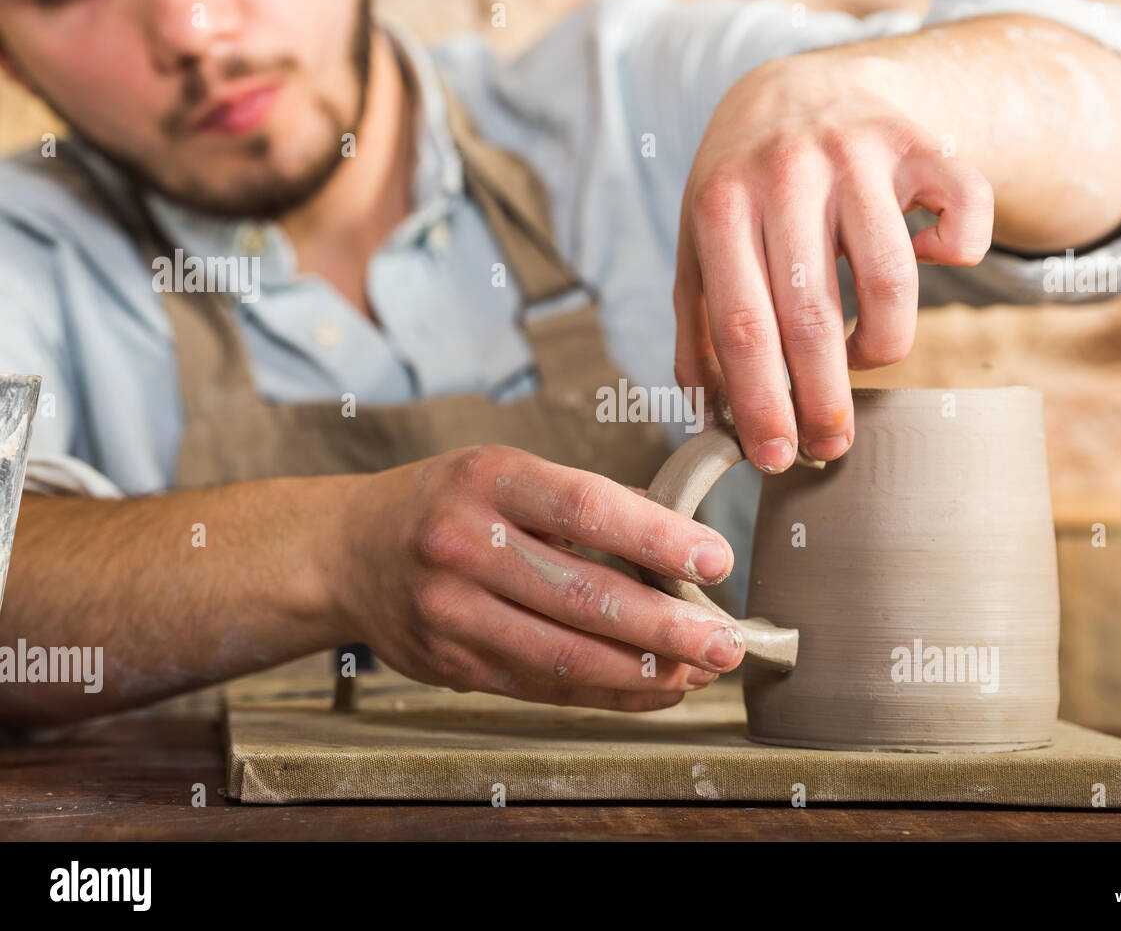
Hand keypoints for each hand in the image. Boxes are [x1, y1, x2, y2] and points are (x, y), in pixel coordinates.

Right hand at [329, 446, 743, 709]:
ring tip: (700, 671)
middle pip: (583, 595)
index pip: (585, 508)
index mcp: (487, 479)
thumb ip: (581, 504)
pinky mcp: (450, 664)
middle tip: (727, 643)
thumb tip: (678, 543)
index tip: (715, 559)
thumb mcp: (503, 473)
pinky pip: (544, 687)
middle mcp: (462, 544)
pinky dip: (608, 694)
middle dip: (668, 626)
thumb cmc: (445, 504)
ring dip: (646, 671)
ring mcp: (450, 611)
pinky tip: (653, 689)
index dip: (657, 537)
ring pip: (566, 655)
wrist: (347, 552)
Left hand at [673, 49, 993, 470]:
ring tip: (860, 358)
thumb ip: (697, 327)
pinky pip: (965, 210)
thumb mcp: (699, 246)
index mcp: (724, 205)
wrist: (796, 87)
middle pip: (812, 314)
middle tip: (828, 445)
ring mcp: (858, 154)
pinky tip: (930, 263)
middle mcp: (789, 174)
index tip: (774, 457)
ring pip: (891, 280)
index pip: (743, 324)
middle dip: (823, 400)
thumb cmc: (742, 186)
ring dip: (881, 345)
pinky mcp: (921, 143)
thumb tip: (705, 416)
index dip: (761, 402)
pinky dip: (959, 252)